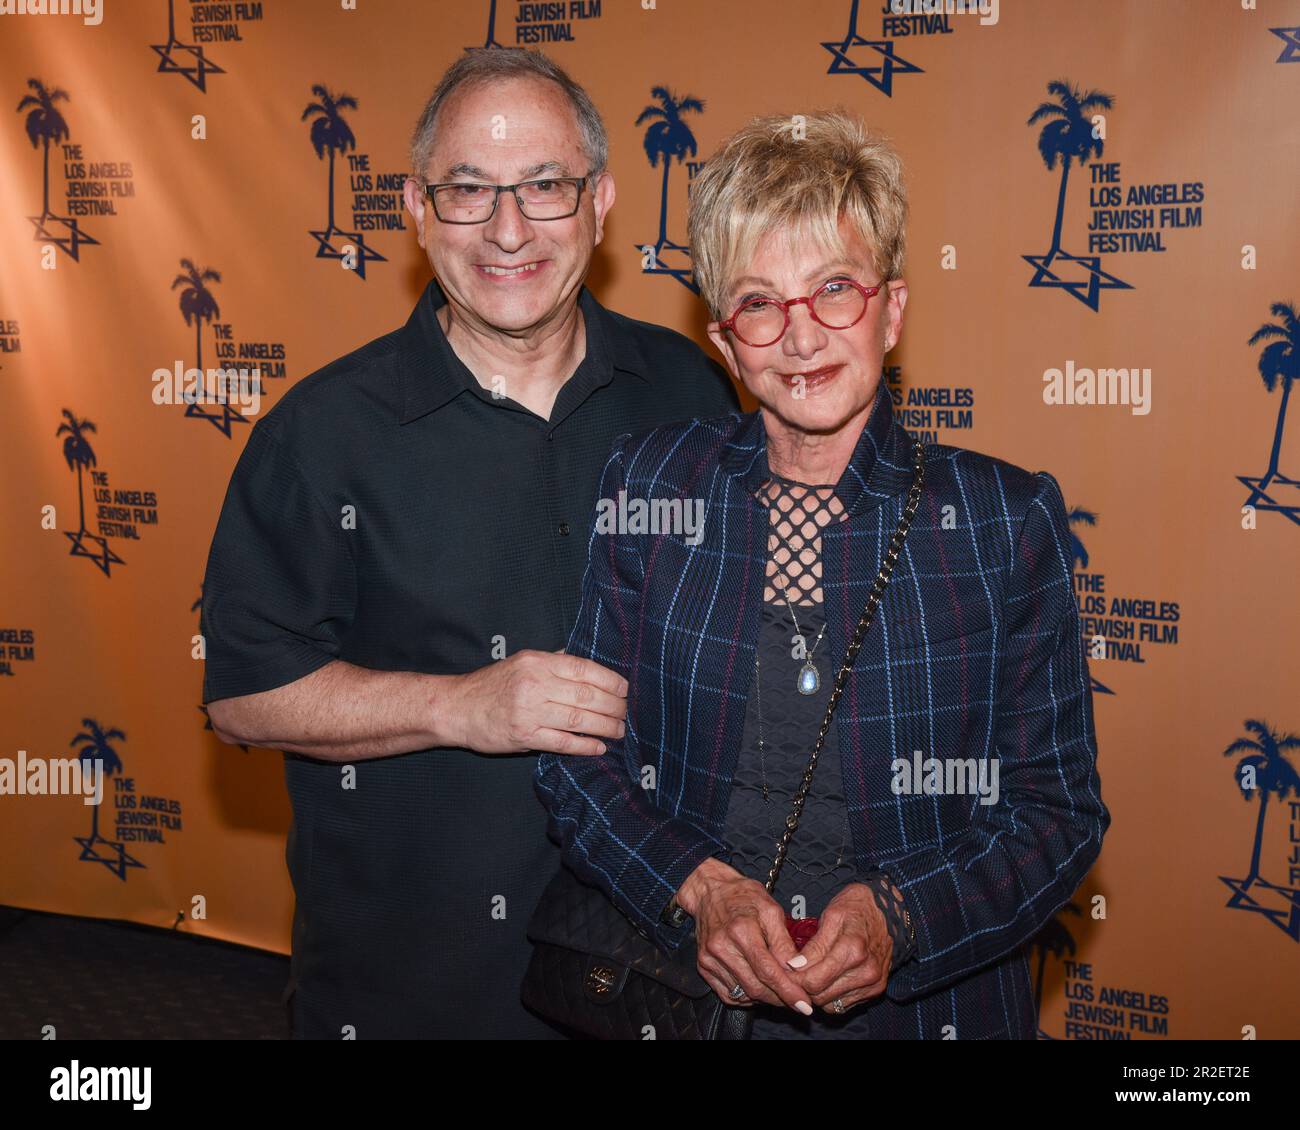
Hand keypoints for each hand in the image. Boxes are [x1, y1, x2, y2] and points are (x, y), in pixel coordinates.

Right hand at [449, 650, 626, 755]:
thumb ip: (552, 661)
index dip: (610, 680)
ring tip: (619, 730)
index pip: (584, 668)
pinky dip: (585, 746)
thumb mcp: (520, 662)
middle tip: (626, 712)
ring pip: (579, 719)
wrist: (455, 708)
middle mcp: (535, 684)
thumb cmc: (491, 685)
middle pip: (586, 695)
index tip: (625, 689)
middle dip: (613, 705)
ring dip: (605, 726)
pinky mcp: (524, 736)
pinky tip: (599, 747)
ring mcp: (529, 711)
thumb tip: (583, 660)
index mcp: (537, 662)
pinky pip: (562, 742)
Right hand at [676, 858, 812, 1014]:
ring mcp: (709, 959)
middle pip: (755, 987)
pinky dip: (747, 997)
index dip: (788, 991)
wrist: (710, 891)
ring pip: (743, 994)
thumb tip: (797, 970)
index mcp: (741, 930)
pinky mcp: (703, 966)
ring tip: (780, 992)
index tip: (805, 1005)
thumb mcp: (771, 909)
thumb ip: (783, 941)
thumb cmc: (744, 896)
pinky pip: (729, 994)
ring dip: (765, 999)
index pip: (768, 971)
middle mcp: (722, 947)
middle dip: (780, 999)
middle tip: (797, 1002)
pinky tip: (758, 987)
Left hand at [794, 882, 892, 1012]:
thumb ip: (815, 944)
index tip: (783, 968)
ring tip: (808, 975)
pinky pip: (844, 1005)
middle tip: (792, 973)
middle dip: (801, 986)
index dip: (792, 976)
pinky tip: (826, 979)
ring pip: (830, 1005)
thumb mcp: (832, 915)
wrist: (890, 913)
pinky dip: (830, 996)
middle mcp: (865, 971)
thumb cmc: (857, 908)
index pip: (812, 980)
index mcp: (853, 949)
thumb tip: (794, 966)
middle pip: (820, 995)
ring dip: (815, 994)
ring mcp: (872, 983)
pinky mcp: (875, 991)